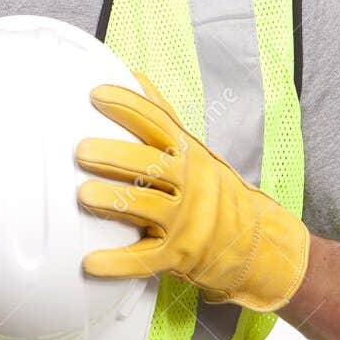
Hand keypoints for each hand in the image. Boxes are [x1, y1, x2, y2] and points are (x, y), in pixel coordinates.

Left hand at [75, 70, 310, 312]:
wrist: (257, 243)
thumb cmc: (214, 191)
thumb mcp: (195, 151)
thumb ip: (163, 118)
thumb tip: (134, 76)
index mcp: (190, 155)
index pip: (158, 124)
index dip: (128, 107)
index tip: (96, 95)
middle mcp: (191, 185)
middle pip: (152, 166)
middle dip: (115, 157)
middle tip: (81, 150)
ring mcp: (187, 222)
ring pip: (147, 208)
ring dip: (114, 203)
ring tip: (84, 195)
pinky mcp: (180, 256)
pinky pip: (145, 260)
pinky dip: (117, 263)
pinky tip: (90, 263)